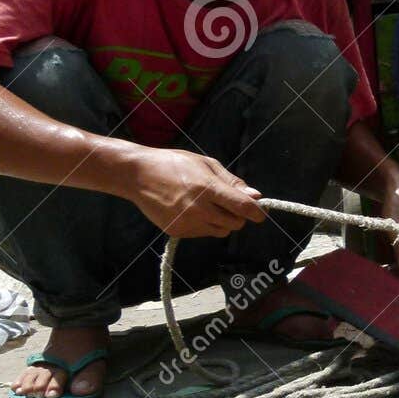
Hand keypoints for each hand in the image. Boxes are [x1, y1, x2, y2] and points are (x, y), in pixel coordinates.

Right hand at [126, 148, 265, 238]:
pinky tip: (191, 210)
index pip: (242, 208)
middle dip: (237, 216)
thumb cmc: (175, 164)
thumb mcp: (206, 165)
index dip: (256, 212)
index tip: (260, 213)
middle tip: (227, 203)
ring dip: (222, 222)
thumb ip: (232, 183)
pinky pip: (203, 233)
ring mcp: (187, 223)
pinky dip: (204, 225)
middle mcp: (198, 209)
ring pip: (221, 231)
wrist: (138, 175)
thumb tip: (255, 197)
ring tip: (206, 205)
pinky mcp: (177, 232)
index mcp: (207, 188)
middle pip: (235, 224)